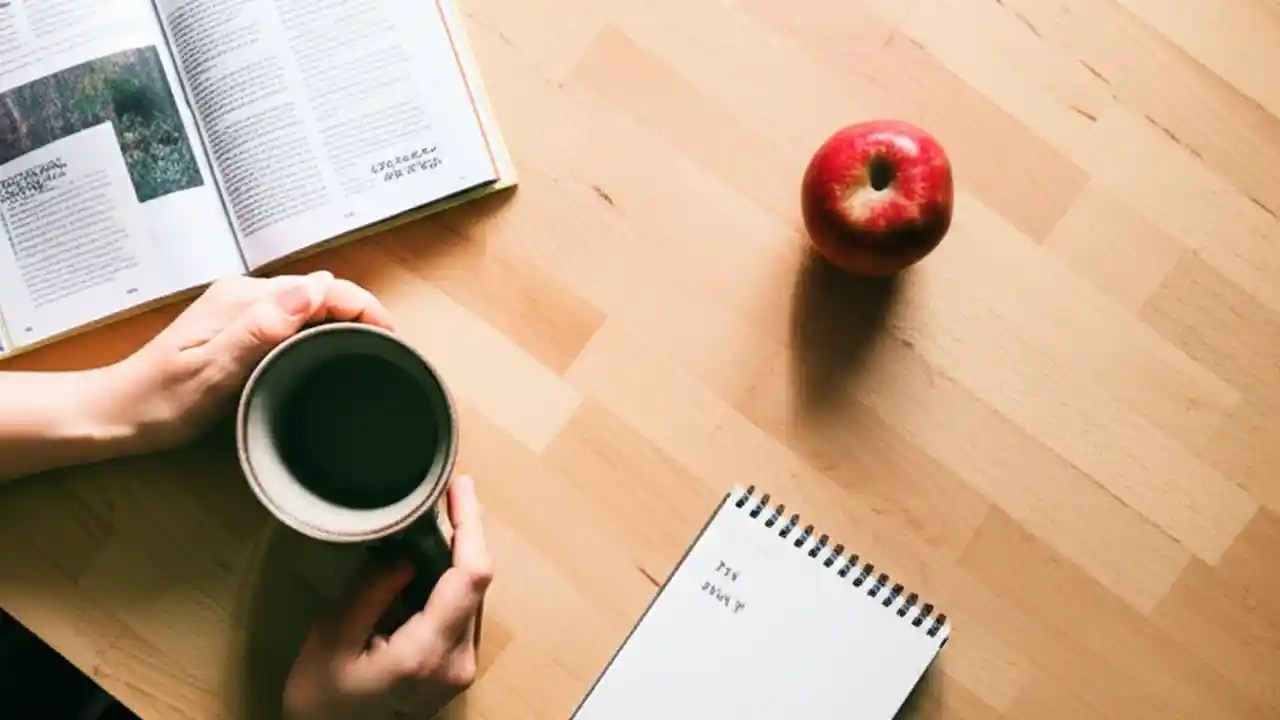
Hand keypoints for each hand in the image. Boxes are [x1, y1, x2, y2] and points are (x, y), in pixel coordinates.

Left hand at [100, 272, 393, 453]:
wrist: (116, 414)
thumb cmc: (161, 400)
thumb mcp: (214, 369)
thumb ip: (263, 328)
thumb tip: (316, 289)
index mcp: (245, 299)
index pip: (323, 287)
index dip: (365, 307)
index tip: (394, 340)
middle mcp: (247, 296)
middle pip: (322, 292)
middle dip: (362, 314)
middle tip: (391, 353)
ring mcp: (245, 311)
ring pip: (312, 306)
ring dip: (345, 323)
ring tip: (372, 356)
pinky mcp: (243, 328)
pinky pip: (296, 320)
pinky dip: (323, 333)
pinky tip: (332, 357)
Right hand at [283, 475, 492, 719]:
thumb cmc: (322, 698)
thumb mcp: (332, 638)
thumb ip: (372, 590)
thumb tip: (408, 549)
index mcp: (426, 653)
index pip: (471, 576)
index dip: (471, 525)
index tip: (460, 487)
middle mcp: (457, 662)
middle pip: (478, 582)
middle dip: (466, 533)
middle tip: (446, 494)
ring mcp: (462, 670)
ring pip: (475, 595)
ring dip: (460, 556)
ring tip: (438, 519)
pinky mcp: (458, 670)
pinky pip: (465, 612)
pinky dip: (452, 582)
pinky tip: (434, 561)